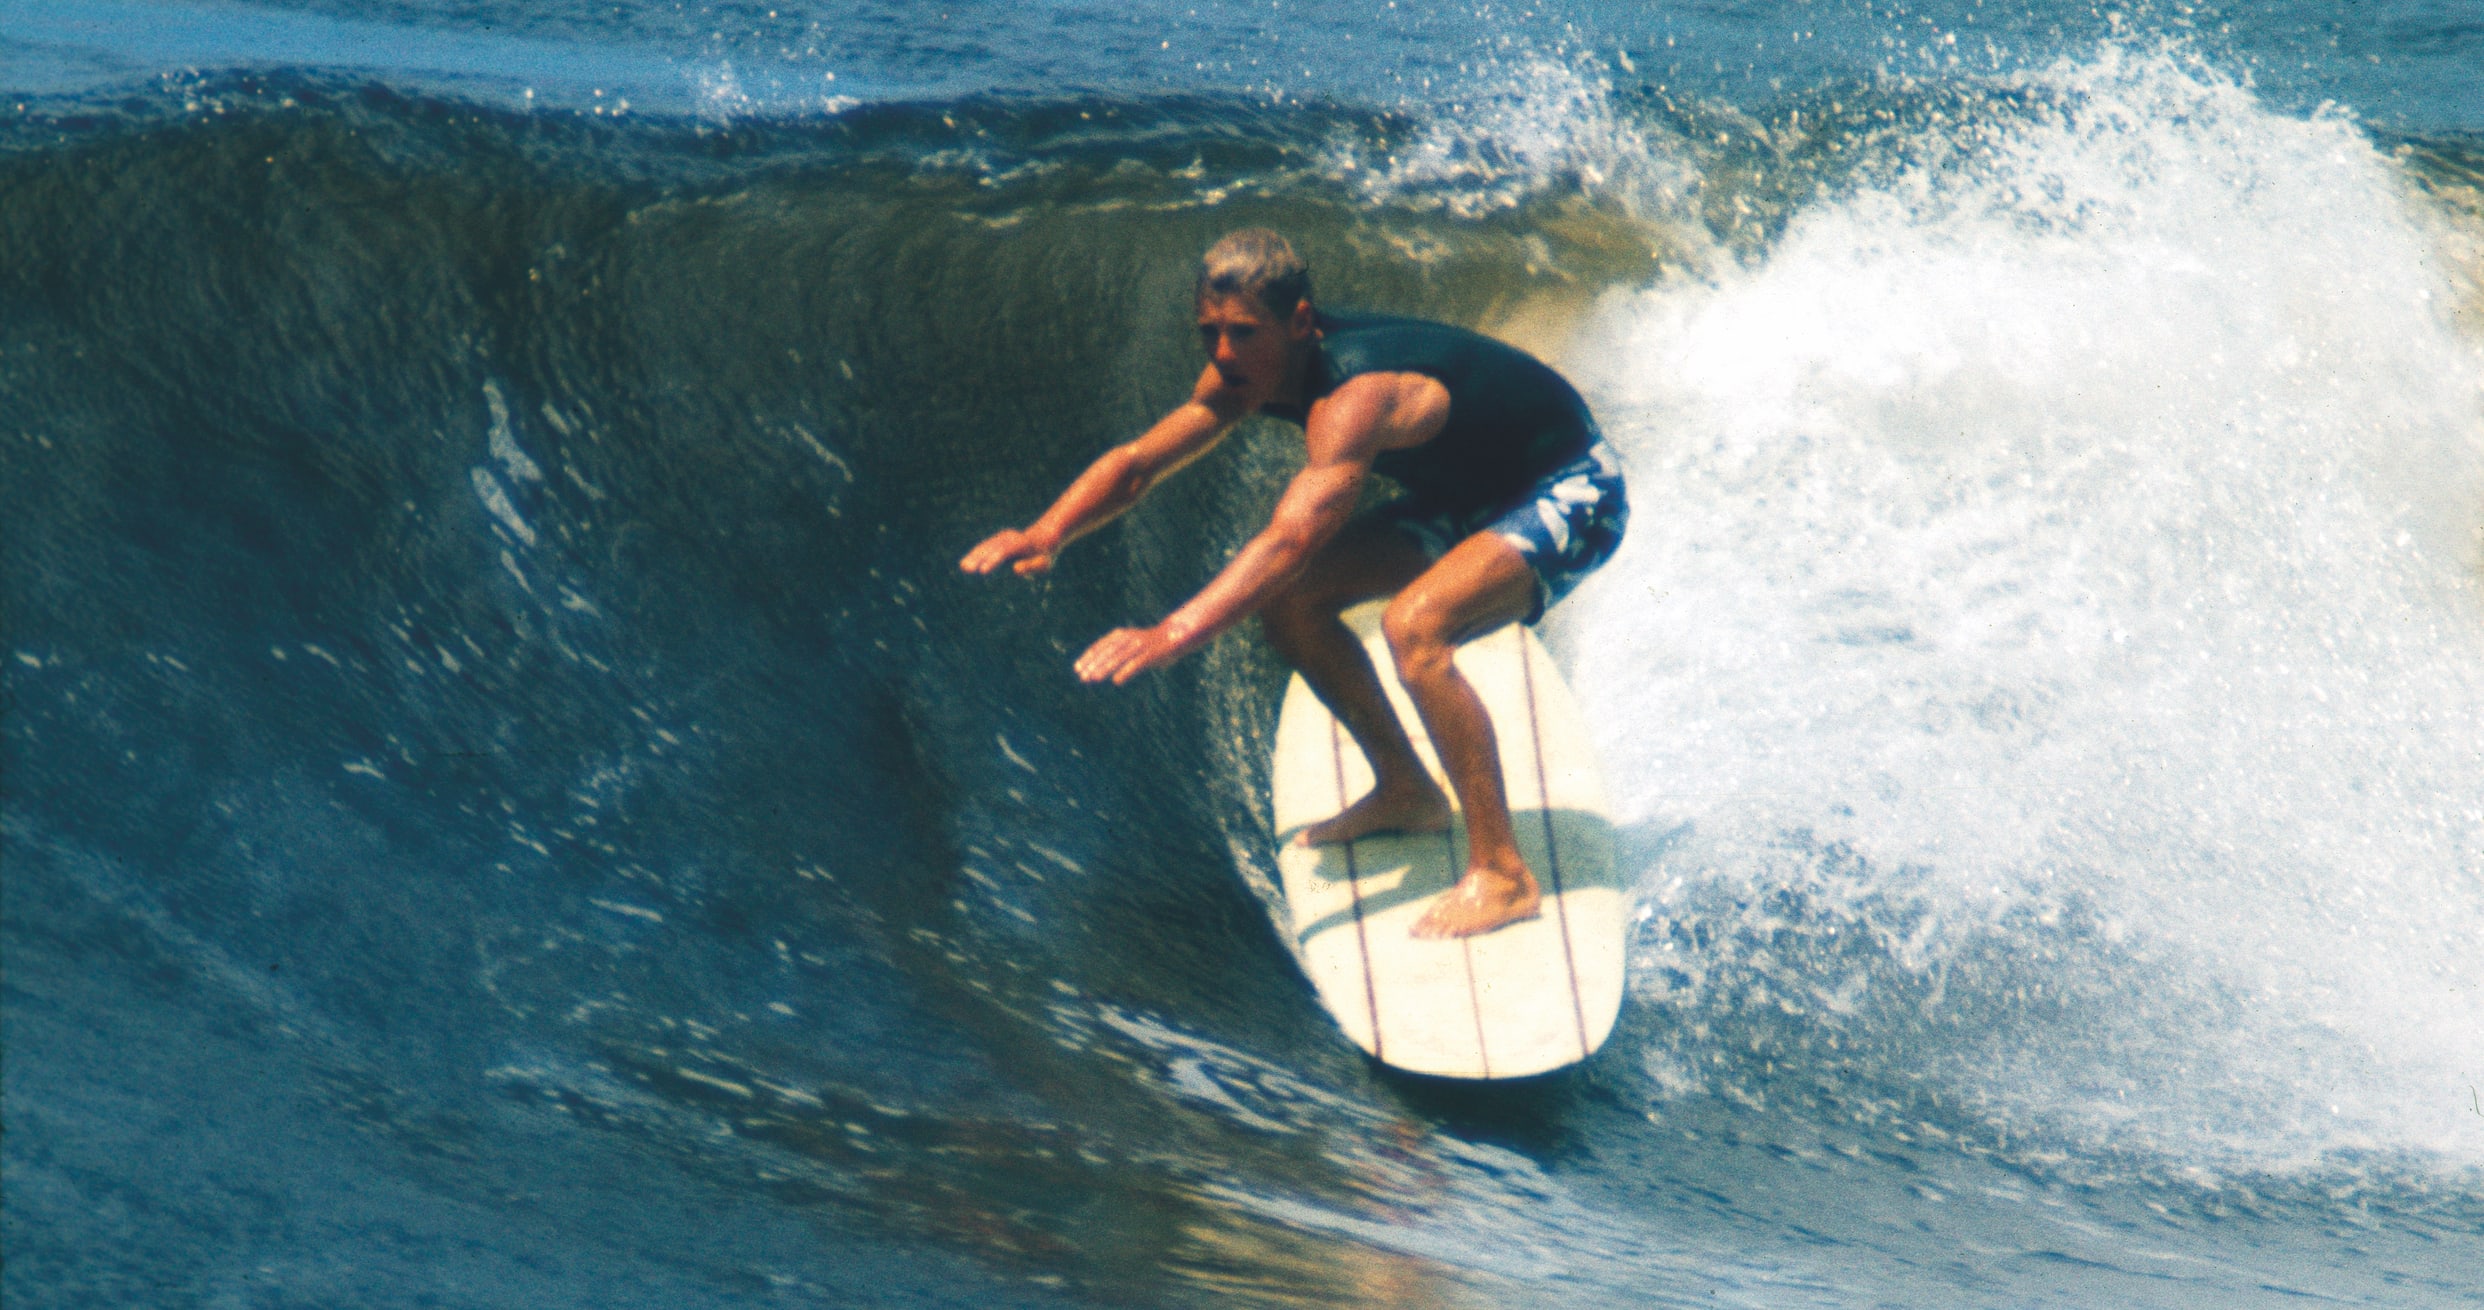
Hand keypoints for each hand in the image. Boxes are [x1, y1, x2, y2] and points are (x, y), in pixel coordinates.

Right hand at [960, 527, 1055, 575]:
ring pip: (985, 547)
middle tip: (966, 569)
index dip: (993, 561)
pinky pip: (984, 547)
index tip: (983, 571)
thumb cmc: (1045, 555)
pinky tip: (966, 564)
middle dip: (978, 559)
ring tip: (963, 568)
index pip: (1004, 552)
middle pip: (991, 548)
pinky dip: (975, 555)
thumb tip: (1015, 569)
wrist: (1044, 538)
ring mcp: (1001, 538)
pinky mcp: (997, 540)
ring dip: (973, 557)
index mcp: (1021, 543)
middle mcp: (1009, 538)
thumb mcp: (1044, 563)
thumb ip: (1031, 566)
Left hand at [1074, 623, 1189, 684]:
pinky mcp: (1151, 653)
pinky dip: (1126, 671)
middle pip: (1107, 652)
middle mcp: (1129, 637)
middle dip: (1093, 664)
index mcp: (1120, 635)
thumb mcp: (1129, 645)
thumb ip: (1114, 654)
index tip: (1077, 669)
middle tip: (1082, 677)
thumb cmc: (1148, 645)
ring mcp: (1140, 645)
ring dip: (1105, 668)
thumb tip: (1093, 668)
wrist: (1176, 635)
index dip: (1088, 657)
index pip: (1100, 646)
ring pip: (1119, 657)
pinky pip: (1136, 663)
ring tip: (1093, 679)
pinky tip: (1116, 681)